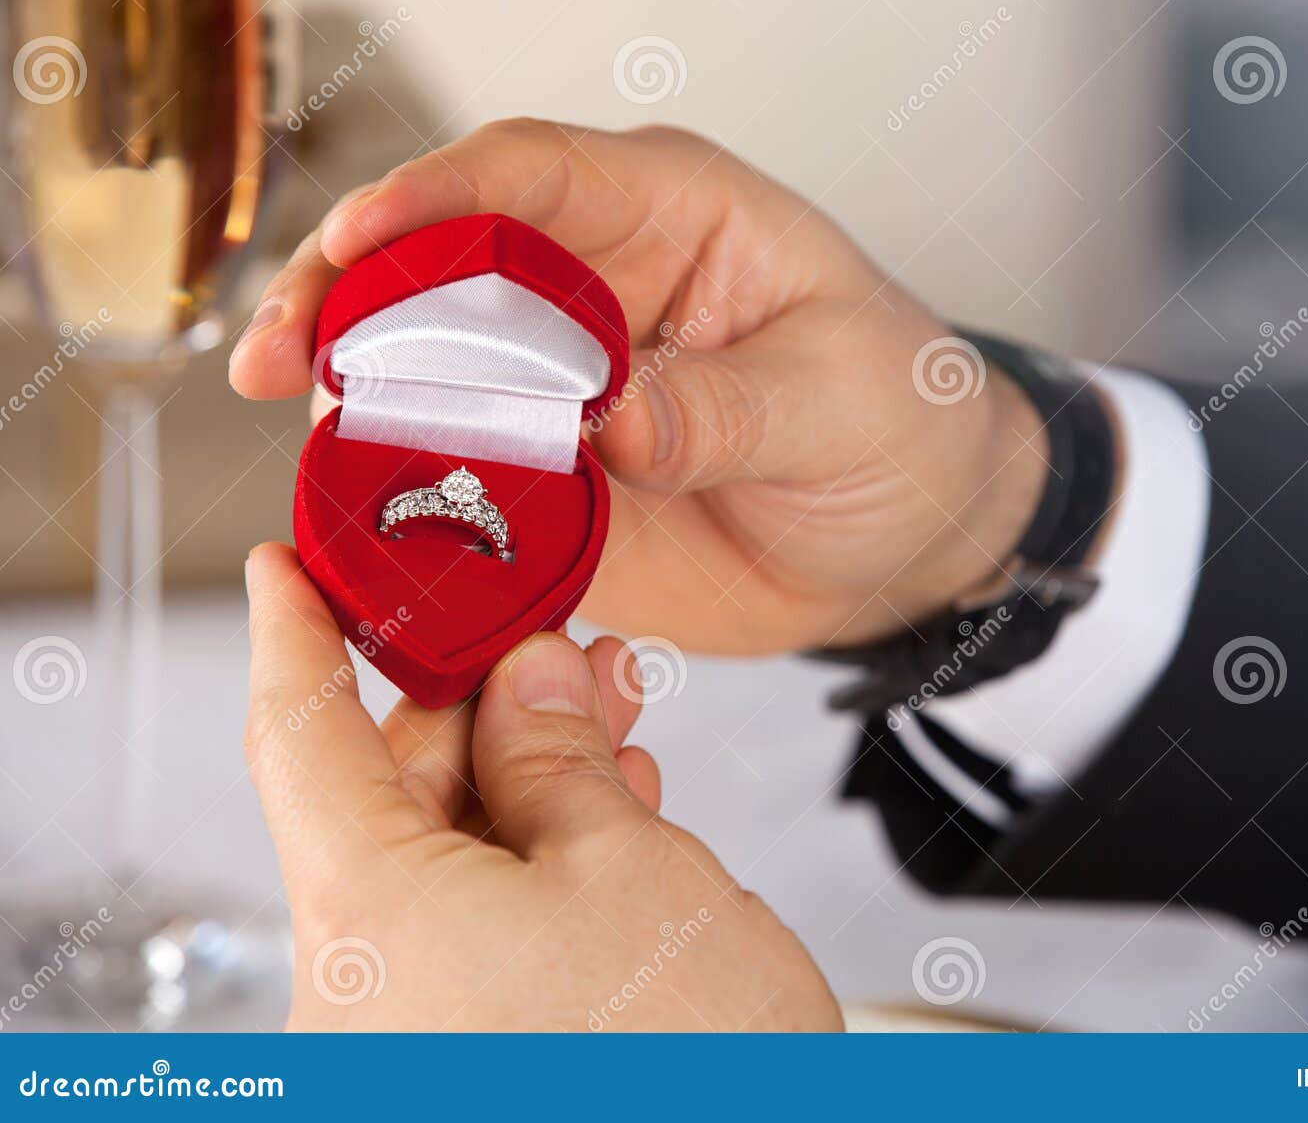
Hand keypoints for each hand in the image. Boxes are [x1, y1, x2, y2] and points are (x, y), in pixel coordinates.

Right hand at [231, 120, 1047, 652]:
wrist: (911, 537)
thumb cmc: (900, 422)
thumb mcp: (840, 400)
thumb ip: (727, 407)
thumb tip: (615, 419)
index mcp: (667, 217)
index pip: (528, 178)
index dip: (434, 195)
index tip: (361, 235)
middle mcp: (593, 293)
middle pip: (438, 269)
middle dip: (346, 299)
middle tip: (282, 356)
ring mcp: (562, 393)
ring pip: (428, 377)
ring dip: (356, 406)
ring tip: (302, 437)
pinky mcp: (554, 484)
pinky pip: (463, 486)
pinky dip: (411, 504)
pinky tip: (362, 524)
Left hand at [244, 542, 840, 1030]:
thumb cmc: (680, 1071)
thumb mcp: (629, 865)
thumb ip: (561, 758)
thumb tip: (531, 684)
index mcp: (369, 916)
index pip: (300, 733)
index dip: (298, 633)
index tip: (291, 573)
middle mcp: (363, 988)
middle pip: (390, 795)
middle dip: (482, 707)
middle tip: (557, 650)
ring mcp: (415, 1030)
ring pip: (451, 861)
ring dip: (532, 782)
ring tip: (614, 726)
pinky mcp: (473, 1054)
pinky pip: (480, 929)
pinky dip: (541, 862)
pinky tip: (612, 820)